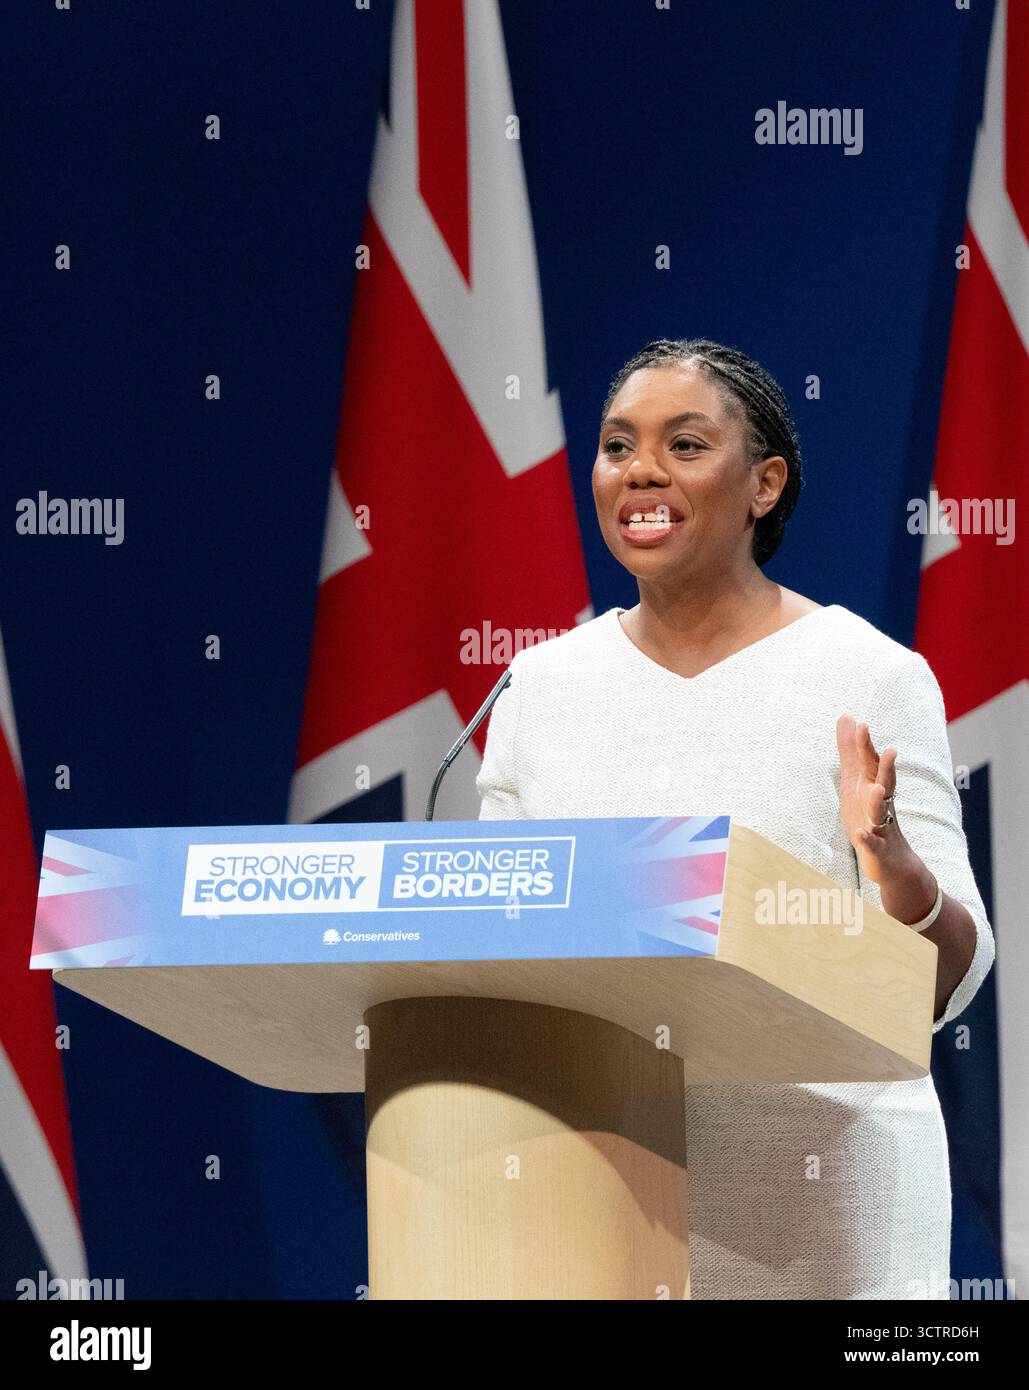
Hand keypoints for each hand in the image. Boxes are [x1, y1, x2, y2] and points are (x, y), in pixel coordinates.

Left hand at [835, 713, 902, 885]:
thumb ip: (851, 750)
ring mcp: (880, 825)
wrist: (890, 858)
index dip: (866, 745)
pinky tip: (862, 835)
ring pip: (881, 812)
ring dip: (879, 801)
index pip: (871, 762)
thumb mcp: (856, 779)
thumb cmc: (868, 812)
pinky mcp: (877, 848)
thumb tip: (847, 717)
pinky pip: (873, 843)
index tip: (861, 724)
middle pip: (884, 781)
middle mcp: (880, 801)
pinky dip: (868, 839)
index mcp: (873, 784)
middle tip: (889, 750)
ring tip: (877, 789)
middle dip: (886, 767)